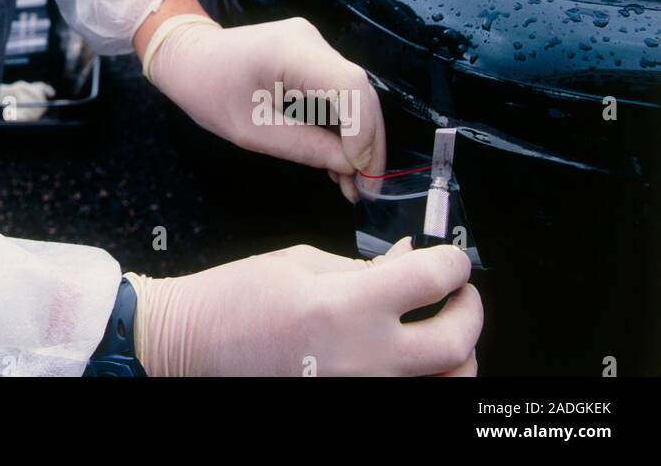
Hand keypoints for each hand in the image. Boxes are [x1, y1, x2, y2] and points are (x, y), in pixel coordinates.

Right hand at [127, 236, 481, 375]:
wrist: (194, 345)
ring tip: (442, 329)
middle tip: (460, 293)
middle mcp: (361, 357)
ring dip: (457, 354)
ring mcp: (360, 390)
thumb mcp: (300, 263)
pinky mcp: (352, 405)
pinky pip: (410, 394)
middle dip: (470, 310)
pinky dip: (425, 376)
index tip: (451, 258)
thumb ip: (364, 267)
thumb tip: (412, 261)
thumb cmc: (236, 299)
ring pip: (447, 384)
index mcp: (343, 306)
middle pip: (456, 345)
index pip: (430, 281)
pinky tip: (411, 356)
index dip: (453, 263)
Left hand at [145, 15, 384, 201]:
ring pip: (353, 95)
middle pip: (358, 91)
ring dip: (358, 139)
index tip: (359, 174)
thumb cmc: (208, 92)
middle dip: (368, 143)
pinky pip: (338, 92)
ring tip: (352, 185)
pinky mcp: (312, 57)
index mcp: (290, 51)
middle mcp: (311, 41)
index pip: (349, 85)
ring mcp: (314, 46)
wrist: (188, 58)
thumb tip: (351, 167)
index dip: (363, 131)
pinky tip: (339, 161)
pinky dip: (342, 127)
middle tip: (366, 189)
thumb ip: (304, 147)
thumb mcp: (251, 131)